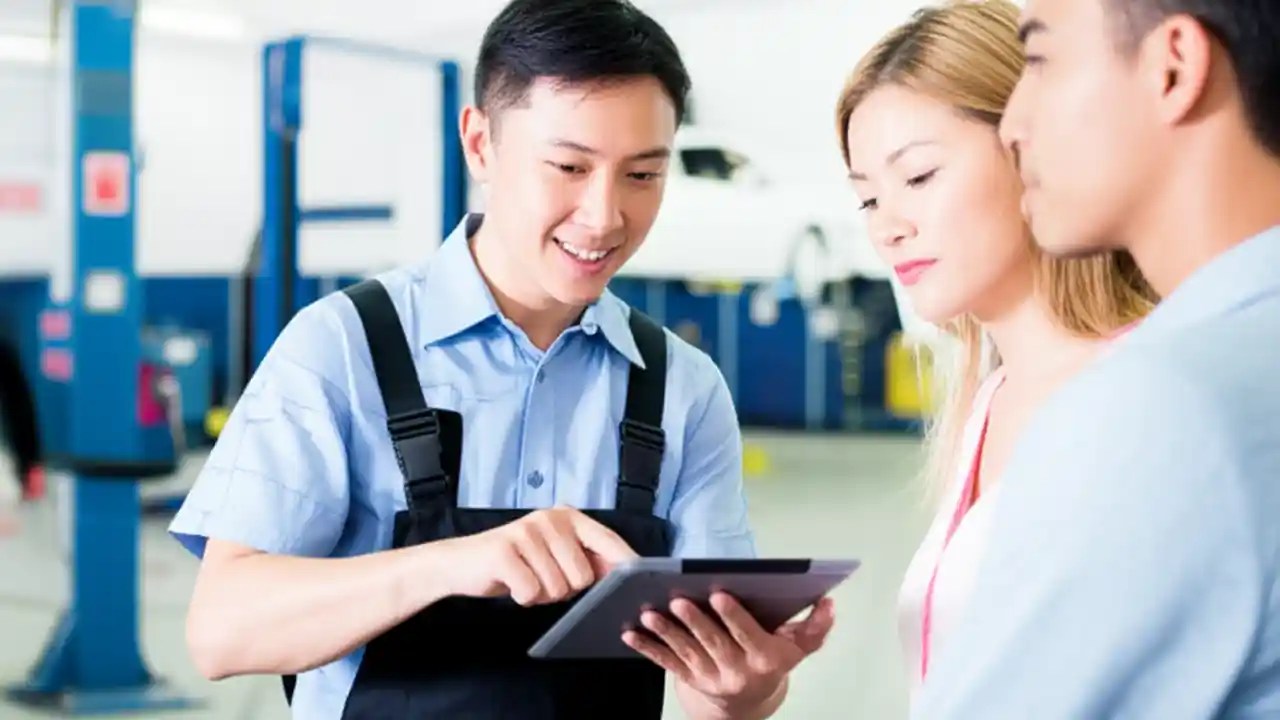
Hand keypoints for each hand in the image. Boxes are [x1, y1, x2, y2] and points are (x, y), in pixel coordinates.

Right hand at [444, 506, 637, 605]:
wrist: (461, 563)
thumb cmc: (516, 562)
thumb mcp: (554, 554)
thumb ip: (586, 558)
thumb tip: (625, 573)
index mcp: (567, 517)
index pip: (607, 540)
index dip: (626, 563)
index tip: (643, 579)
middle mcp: (550, 519)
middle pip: (583, 576)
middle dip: (565, 589)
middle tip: (542, 576)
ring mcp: (526, 532)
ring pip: (558, 589)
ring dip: (542, 594)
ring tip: (526, 578)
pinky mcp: (504, 551)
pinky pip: (531, 593)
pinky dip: (522, 598)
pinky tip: (511, 583)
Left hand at [622, 592, 834, 716]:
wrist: (750, 697)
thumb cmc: (773, 658)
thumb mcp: (798, 646)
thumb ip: (813, 627)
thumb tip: (828, 603)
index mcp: (764, 659)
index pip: (749, 636)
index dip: (734, 616)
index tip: (720, 593)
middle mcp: (737, 672)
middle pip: (714, 644)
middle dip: (695, 622)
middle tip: (679, 600)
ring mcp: (710, 677)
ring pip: (686, 653)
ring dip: (666, 633)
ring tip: (649, 614)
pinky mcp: (690, 679)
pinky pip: (666, 663)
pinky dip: (648, 648)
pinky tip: (630, 634)